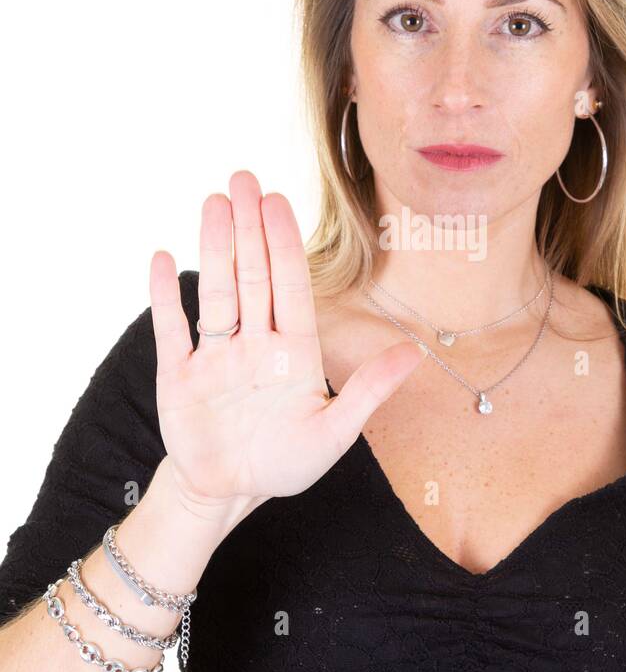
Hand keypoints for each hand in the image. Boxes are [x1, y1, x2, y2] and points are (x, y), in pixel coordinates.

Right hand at [148, 169, 426, 514]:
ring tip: (213, 203)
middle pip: (252, 277)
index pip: (290, 288)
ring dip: (214, 248)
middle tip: (244, 178)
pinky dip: (166, 297)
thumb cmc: (286, 461)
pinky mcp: (178, 375)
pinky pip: (171, 329)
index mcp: (294, 352)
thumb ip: (369, 391)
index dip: (284, 245)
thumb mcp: (335, 432)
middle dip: (249, 229)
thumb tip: (416, 353)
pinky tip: (164, 259)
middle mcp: (254, 343)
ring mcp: (215, 356)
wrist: (229, 492)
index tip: (280, 202)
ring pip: (216, 293)